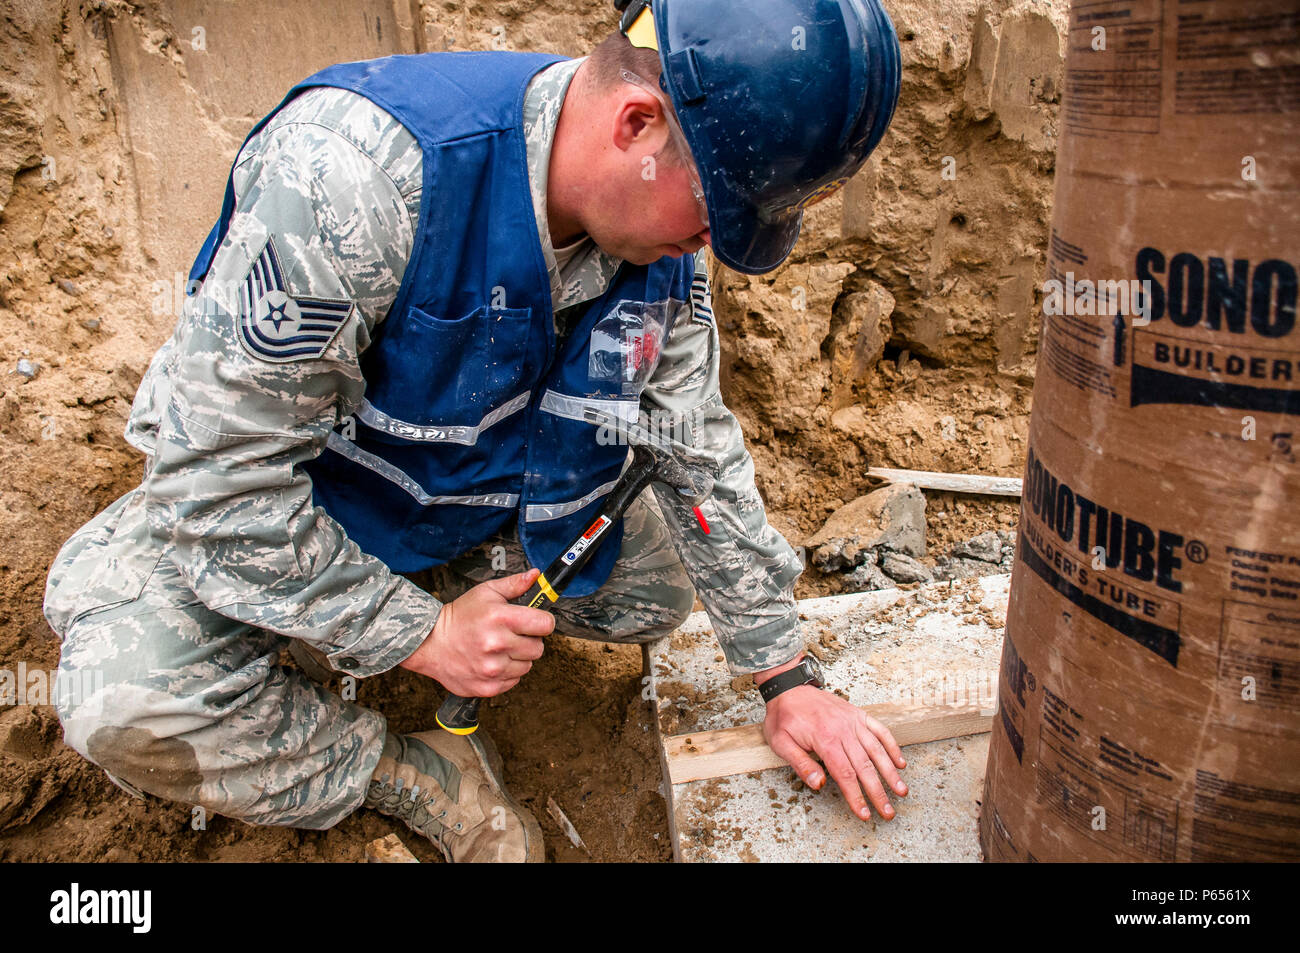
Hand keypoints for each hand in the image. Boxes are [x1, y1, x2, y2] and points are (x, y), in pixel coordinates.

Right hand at [399, 568, 553, 696]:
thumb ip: (514, 585)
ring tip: (500, 649)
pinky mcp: (488, 687)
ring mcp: (493, 669)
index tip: (535, 622)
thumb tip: (536, 576)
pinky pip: (513, 681)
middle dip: (529, 640)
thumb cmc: (460, 617)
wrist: (430, 643)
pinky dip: (507, 672)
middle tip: (511, 635)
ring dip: (518, 658)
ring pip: (527, 666)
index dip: (542, 622)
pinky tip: (492, 661)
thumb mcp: (486, 592)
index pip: (545, 624)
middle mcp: (498, 645)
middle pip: (538, 648)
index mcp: (501, 618)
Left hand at [761, 684, 907, 820]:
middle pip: (865, 766)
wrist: (788, 687)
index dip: (856, 796)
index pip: (845, 775)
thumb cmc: (784, 716)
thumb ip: (801, 764)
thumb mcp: (781, 742)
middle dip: (878, 792)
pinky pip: (880, 730)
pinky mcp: (857, 714)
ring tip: (901, 790)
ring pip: (877, 749)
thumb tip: (819, 784)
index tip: (865, 814)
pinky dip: (892, 746)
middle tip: (888, 812)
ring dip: (890, 772)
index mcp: (825, 740)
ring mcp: (853, 721)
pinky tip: (900, 762)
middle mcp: (843, 730)